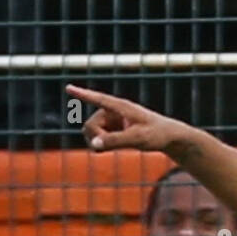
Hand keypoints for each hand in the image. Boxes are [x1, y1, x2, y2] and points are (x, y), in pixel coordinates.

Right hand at [67, 84, 192, 152]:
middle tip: (109, 147)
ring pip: (91, 132)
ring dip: (98, 142)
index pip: (99, 99)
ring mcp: (112, 119)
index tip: (68, 87)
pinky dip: (100, 145)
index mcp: (120, 107)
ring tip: (117, 146)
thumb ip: (115, 141)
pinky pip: (97, 137)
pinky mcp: (113, 128)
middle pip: (90, 125)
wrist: (168, 137)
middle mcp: (113, 111)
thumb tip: (93, 145)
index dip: (83, 95)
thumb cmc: (157, 134)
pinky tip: (110, 148)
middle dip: (95, 138)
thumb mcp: (137, 139)